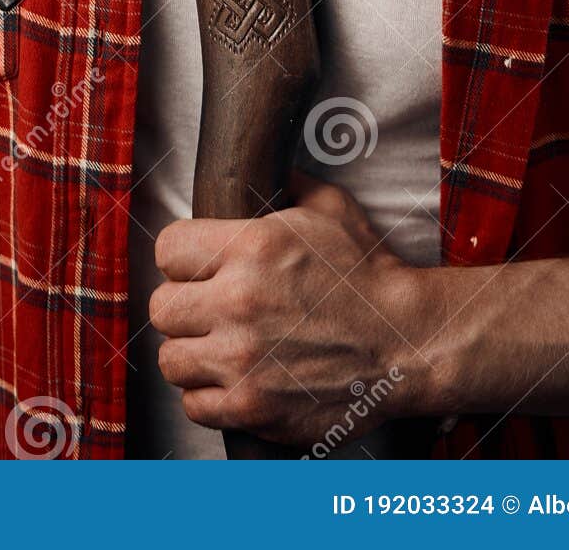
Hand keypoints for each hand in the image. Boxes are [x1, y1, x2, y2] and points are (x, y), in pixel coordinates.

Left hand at [148, 171, 435, 447]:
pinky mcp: (252, 408)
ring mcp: (242, 360)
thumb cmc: (369, 274)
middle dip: (183, 306)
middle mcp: (238, 302)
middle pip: (161, 307)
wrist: (407, 342)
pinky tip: (235, 380)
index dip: (182, 258)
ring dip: (193, 353)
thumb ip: (285, 183)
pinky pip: (194, 405)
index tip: (198, 267)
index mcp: (251, 247)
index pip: (167, 248)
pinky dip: (209, 396)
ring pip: (171, 359)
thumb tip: (260, 161)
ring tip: (221, 346)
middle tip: (210, 309)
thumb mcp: (330, 207)